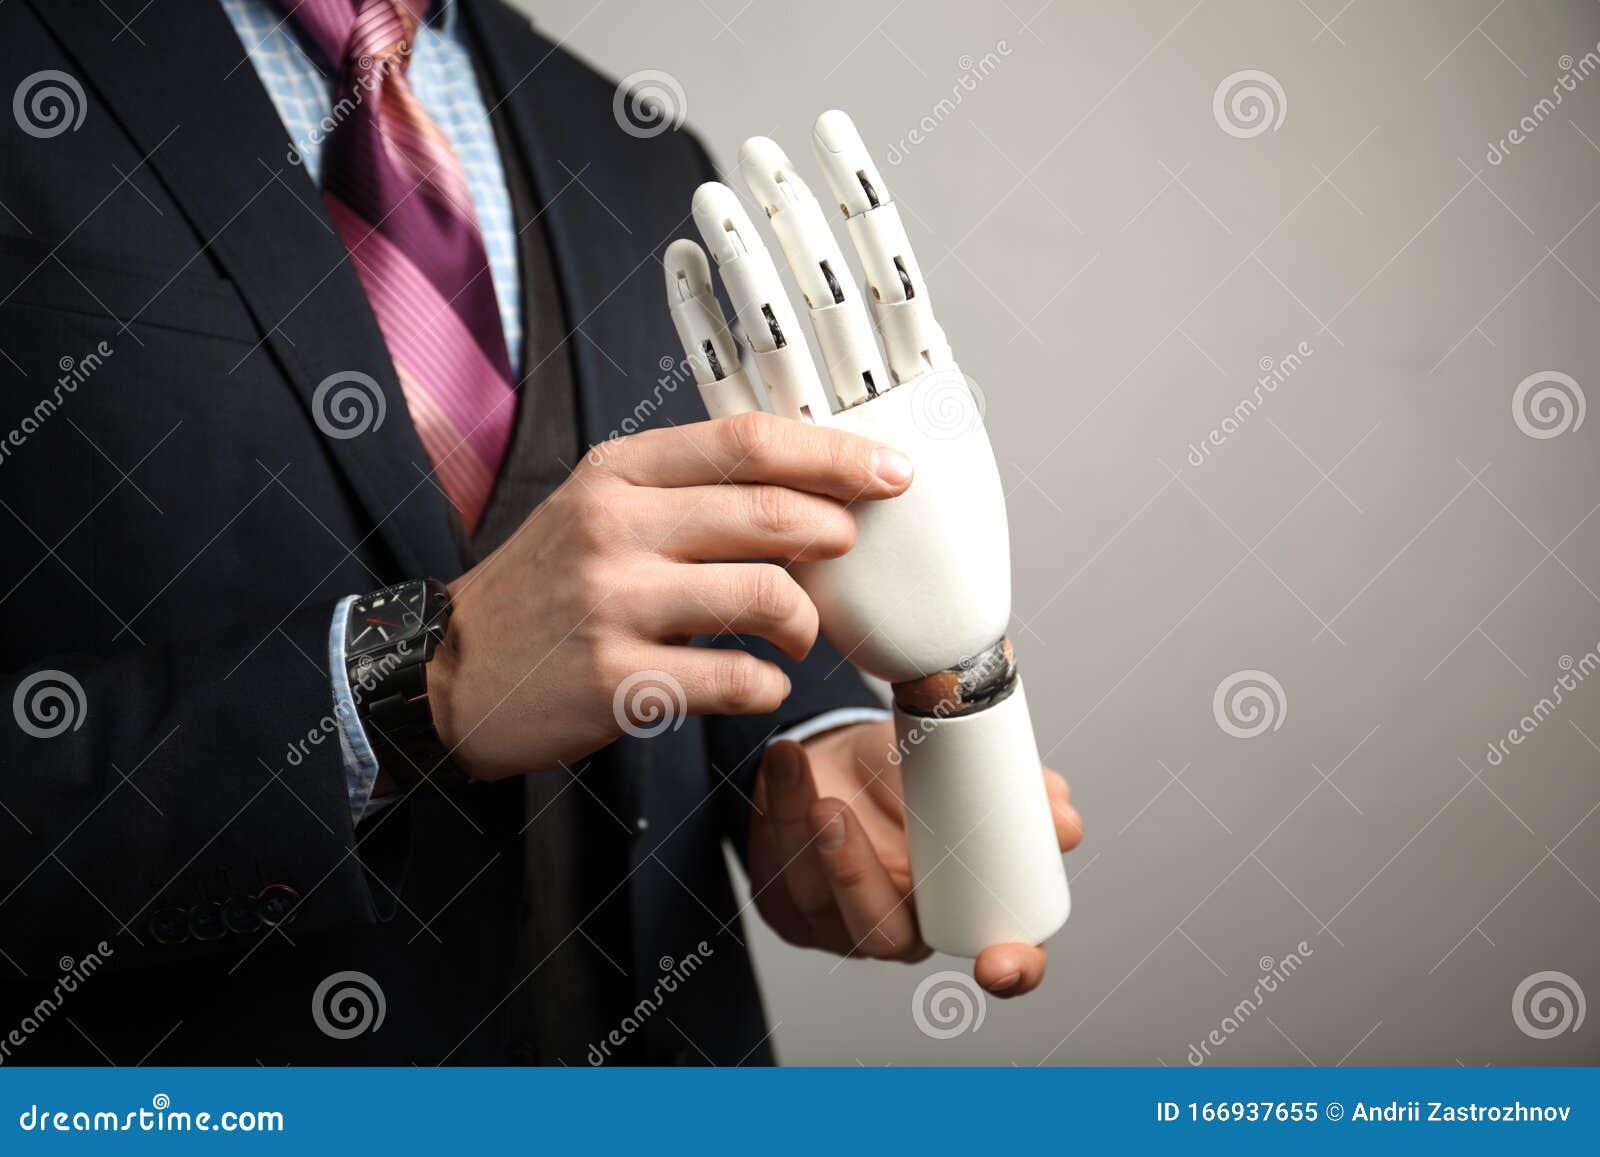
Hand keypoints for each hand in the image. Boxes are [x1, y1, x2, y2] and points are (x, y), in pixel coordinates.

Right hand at [423, 412, 913, 780]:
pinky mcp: (617, 680)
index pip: (747, 441)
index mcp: (617, 472)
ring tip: (795, 633)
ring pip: (768, 597)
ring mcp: (614, 603)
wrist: (450, 671)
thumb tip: (807, 492)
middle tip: (846, 551)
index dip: (833, 454)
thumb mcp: (598, 507)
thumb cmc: (545, 588)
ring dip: (806, 622)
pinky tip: (758, 681)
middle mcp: (614, 526)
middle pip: (771, 513)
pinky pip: (738, 678)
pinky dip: (768, 684)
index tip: (889, 471)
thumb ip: (686, 491)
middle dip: (836, 533)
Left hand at [748, 720, 1082, 996]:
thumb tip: (1064, 819)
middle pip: (886, 932)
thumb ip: (1015, 789)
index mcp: (967, 905)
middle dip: (855, 876)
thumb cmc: (911, 774)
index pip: (1005, 959)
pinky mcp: (791, 907)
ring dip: (800, 829)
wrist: (845, 754)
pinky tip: (785, 762)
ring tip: (801, 765)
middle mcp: (906, 925)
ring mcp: (842, 923)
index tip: (999, 964)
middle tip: (833, 815)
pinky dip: (777, 809)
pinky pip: (779, 870)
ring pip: (819, 896)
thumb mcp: (964, 767)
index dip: (1011, 968)